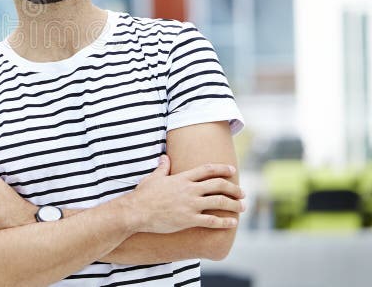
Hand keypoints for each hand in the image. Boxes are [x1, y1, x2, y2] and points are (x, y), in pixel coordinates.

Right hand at [123, 155, 244, 233]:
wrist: (136, 212)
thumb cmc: (143, 195)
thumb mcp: (153, 178)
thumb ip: (162, 168)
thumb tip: (165, 157)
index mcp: (182, 178)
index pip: (207, 170)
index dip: (222, 169)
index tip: (232, 170)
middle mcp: (189, 190)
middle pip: (218, 185)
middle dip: (234, 188)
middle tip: (243, 192)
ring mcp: (190, 205)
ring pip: (219, 202)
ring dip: (234, 204)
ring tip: (242, 207)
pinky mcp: (189, 219)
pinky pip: (212, 220)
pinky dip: (225, 222)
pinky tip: (232, 223)